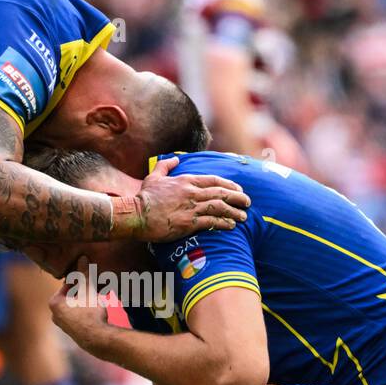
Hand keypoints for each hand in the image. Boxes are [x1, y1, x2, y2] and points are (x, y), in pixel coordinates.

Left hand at [48, 279, 108, 349]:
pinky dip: (85, 310)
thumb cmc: (90, 313)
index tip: (89, 278)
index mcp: (54, 303)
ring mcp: (62, 325)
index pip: (67, 285)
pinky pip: (78, 315)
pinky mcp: (72, 332)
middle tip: (93, 286)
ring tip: (96, 296)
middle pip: (70, 296)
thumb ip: (85, 275)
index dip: (80, 280)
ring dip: (84, 300)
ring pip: (74, 306)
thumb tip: (82, 258)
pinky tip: (96, 309)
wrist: (96, 338)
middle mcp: (54, 315)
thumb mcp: (88, 291)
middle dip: (82, 290)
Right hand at [128, 156, 250, 241]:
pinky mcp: (190, 223)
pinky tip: (232, 226)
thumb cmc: (144, 197)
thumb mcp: (154, 177)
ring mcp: (192, 208)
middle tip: (248, 202)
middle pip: (222, 193)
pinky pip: (212, 222)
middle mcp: (192, 192)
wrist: (137, 214)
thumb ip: (166, 166)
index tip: (238, 189)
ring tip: (244, 216)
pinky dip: (224, 223)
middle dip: (238, 197)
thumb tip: (176, 158)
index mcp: (186, 180)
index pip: (214, 180)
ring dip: (234, 212)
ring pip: (220, 207)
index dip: (229, 185)